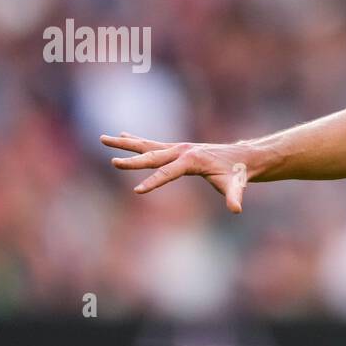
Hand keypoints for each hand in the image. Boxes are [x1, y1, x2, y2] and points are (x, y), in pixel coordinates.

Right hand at [101, 132, 255, 212]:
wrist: (242, 157)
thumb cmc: (238, 173)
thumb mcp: (237, 185)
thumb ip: (235, 197)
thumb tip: (236, 209)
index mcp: (192, 160)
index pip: (168, 173)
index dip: (154, 182)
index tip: (137, 191)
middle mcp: (181, 150)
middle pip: (151, 156)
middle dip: (132, 161)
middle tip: (113, 162)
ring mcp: (177, 147)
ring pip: (146, 145)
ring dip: (124, 143)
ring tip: (103, 138)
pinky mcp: (177, 148)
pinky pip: (152, 144)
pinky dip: (136, 140)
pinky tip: (122, 136)